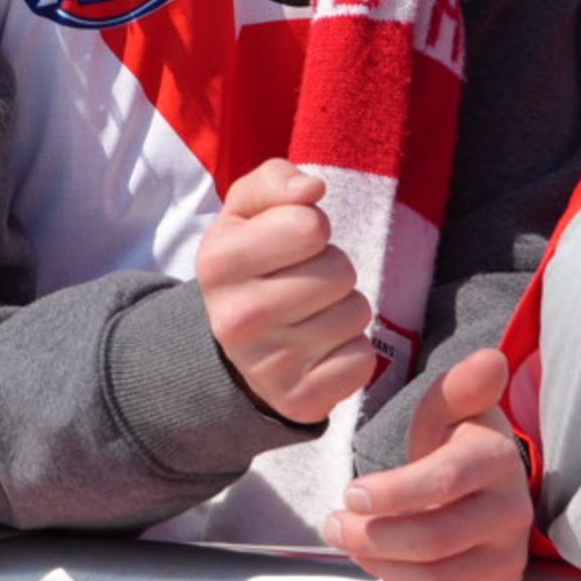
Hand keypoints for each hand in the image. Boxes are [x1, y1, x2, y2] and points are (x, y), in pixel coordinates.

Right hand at [197, 160, 374, 426]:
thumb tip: (311, 189)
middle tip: (302, 283)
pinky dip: (350, 350)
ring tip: (311, 314)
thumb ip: (274, 180)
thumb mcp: (246, 213)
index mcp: (218, 264)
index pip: (308, 225)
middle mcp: (236, 319)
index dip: (310, 228)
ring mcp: (268, 365)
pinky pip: (362, 359)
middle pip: (339, 271)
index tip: (289, 244)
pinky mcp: (299, 401)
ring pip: (356, 313)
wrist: (234, 350)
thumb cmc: (252, 264)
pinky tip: (320, 350)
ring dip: (343, 308)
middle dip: (330, 269)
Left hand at [325, 348, 533, 580]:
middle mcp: (513, 516)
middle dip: (369, 536)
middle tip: (333, 523)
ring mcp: (510, 561)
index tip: (350, 492)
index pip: (444, 482)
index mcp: (497, 462)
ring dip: (377, 564)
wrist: (481, 490)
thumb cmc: (452, 445)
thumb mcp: (450, 409)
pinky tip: (385, 574)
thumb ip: (459, 388)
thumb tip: (489, 361)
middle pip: (433, 541)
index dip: (392, 492)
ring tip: (350, 541)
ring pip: (433, 580)